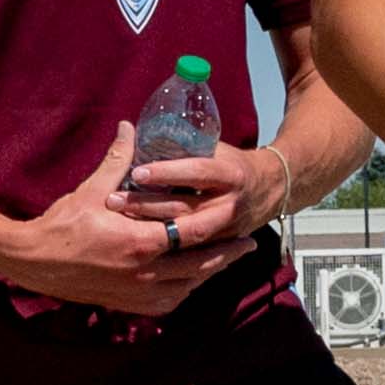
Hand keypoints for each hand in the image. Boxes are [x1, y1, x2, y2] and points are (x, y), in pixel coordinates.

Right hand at [0, 127, 234, 317]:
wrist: (33, 262)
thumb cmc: (61, 225)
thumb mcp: (91, 191)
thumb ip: (118, 160)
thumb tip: (129, 127)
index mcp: (141, 242)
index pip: (194, 236)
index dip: (221, 231)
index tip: (242, 225)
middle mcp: (145, 273)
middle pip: (200, 266)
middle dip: (226, 256)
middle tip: (247, 245)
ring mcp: (138, 293)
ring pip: (187, 287)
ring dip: (208, 274)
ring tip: (224, 261)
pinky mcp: (127, 305)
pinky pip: (168, 303)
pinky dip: (184, 291)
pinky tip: (191, 281)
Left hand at [118, 140, 291, 246]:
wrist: (272, 190)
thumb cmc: (234, 165)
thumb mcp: (216, 151)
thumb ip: (181, 146)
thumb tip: (129, 130)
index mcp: (230, 174)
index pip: (196, 172)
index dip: (166, 172)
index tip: (136, 171)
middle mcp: (230, 205)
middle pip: (185, 210)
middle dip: (147, 206)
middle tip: (113, 201)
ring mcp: (227, 231)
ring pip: (184, 237)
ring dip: (149, 229)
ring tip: (118, 220)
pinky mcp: (221, 249)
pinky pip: (190, 255)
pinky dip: (163, 249)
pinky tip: (136, 244)